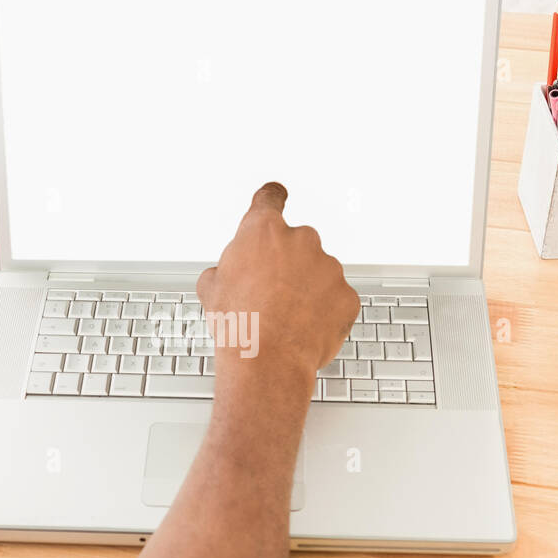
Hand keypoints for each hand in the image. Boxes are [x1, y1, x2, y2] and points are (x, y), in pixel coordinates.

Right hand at [196, 182, 359, 395]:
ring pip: (318, 274)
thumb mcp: (211, 290)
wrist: (268, 361)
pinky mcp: (347, 296)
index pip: (270, 199)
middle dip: (286, 265)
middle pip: (296, 245)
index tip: (276, 196)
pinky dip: (324, 312)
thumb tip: (223, 277)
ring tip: (287, 320)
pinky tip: (305, 329)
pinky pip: (336, 300)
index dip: (271, 199)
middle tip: (270, 295)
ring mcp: (329, 268)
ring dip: (306, 290)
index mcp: (264, 232)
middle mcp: (301, 240)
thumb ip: (223, 270)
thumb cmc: (240, 324)